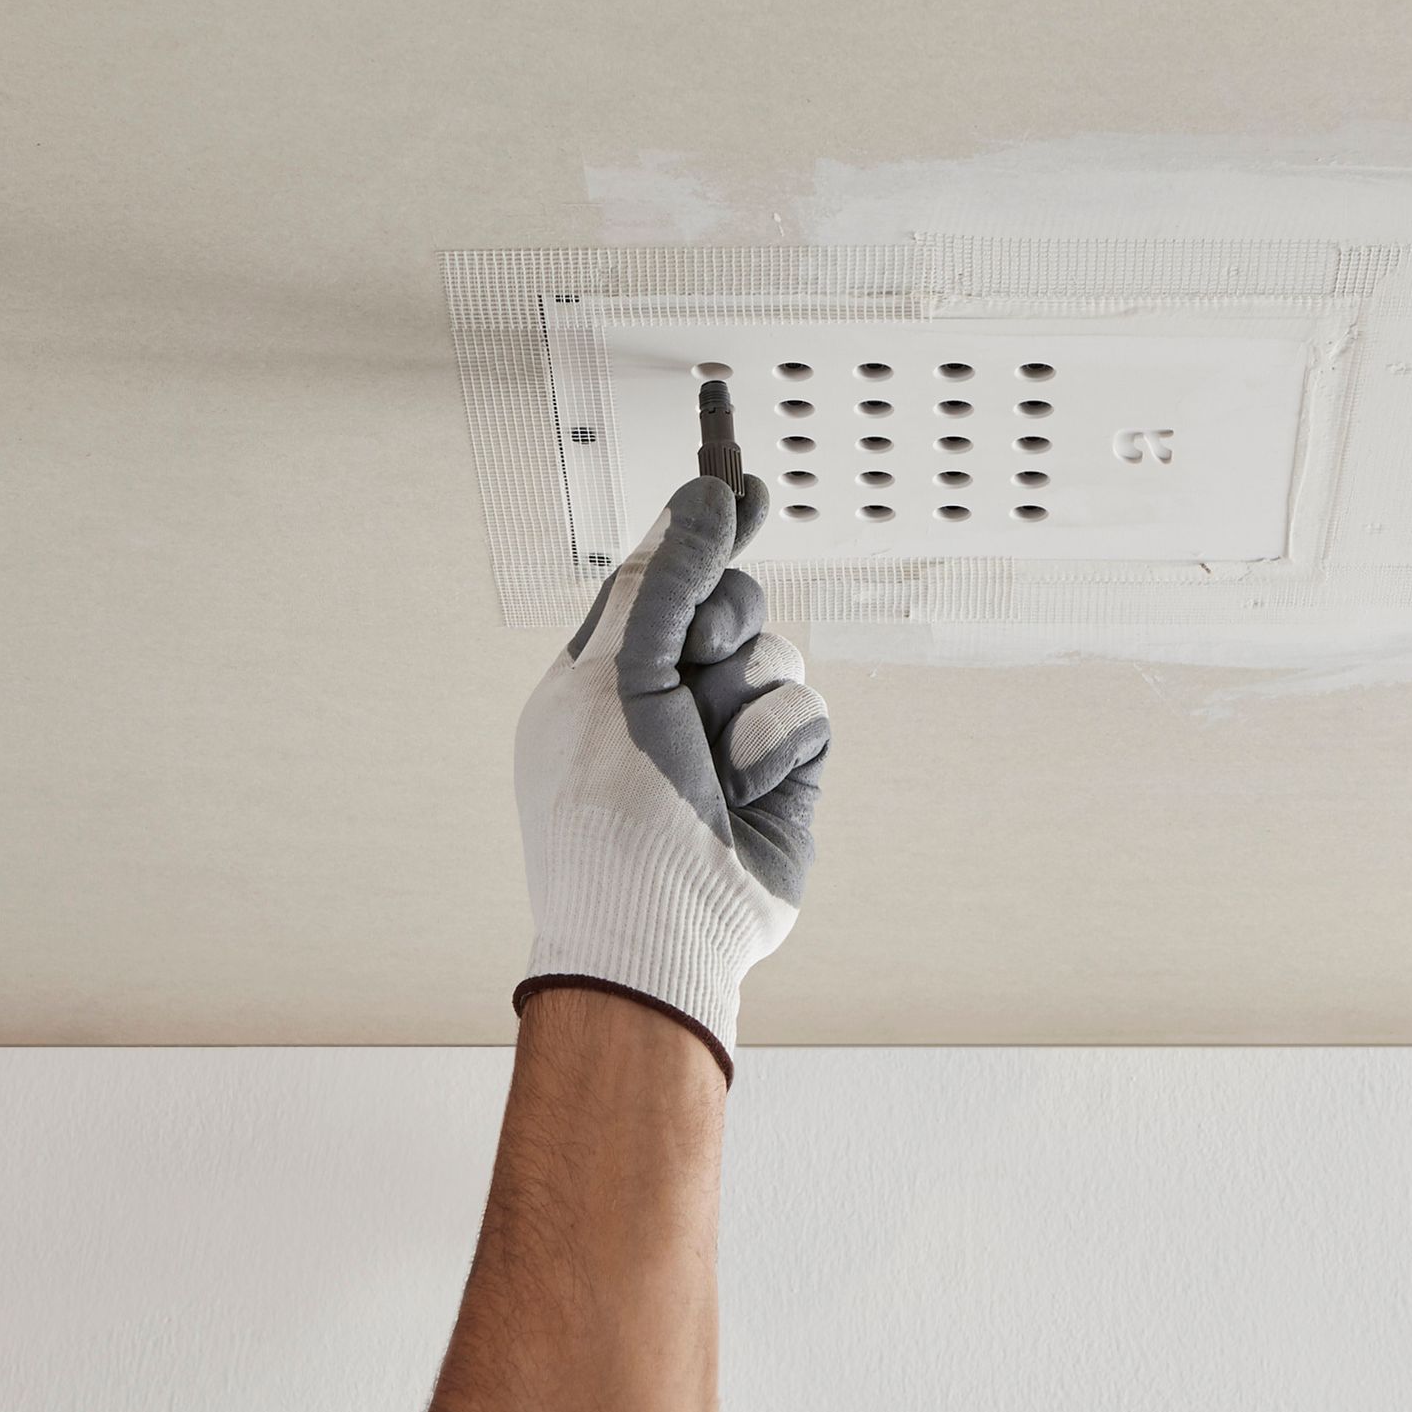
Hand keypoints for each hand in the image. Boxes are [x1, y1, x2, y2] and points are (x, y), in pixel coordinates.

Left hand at [513, 474, 830, 1069]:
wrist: (657, 930)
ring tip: (711, 757)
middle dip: (720, 621)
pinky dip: (775, 742)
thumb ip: (665, 579)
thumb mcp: (619, 674)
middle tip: (697, 659)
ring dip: (745, 696)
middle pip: (729, 600)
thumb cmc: (609, 812)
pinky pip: (806, 707)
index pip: (658, 573)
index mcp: (605, 668)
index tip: (742, 481)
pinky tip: (744, 790)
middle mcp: (668, 694)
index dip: (699, 528)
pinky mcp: (782, 771)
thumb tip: (705, 497)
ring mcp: (728, 733)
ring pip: (775, 651)